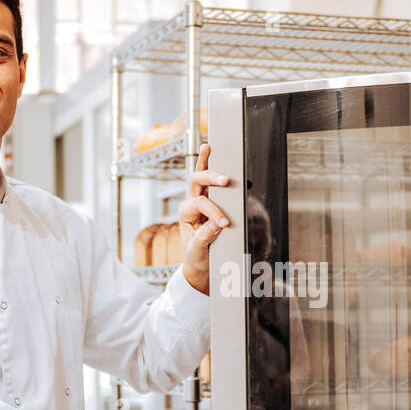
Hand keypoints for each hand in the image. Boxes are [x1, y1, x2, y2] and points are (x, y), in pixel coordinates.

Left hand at [179, 143, 229, 294]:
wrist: (200, 263)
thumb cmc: (198, 257)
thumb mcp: (198, 251)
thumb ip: (204, 238)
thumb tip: (216, 223)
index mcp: (185, 214)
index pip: (200, 204)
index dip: (213, 212)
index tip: (225, 224)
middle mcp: (191, 203)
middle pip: (196, 182)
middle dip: (210, 178)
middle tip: (225, 181)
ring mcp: (200, 199)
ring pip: (200, 176)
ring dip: (204, 161)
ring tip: (207, 146)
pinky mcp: (211, 200)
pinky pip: (210, 181)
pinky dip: (211, 165)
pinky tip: (213, 152)